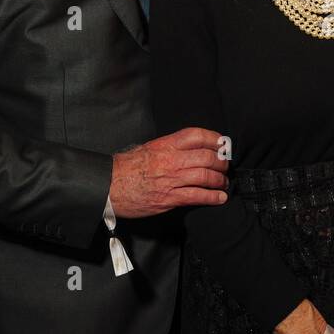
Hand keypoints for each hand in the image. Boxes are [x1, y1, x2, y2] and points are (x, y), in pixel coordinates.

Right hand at [109, 127, 227, 217]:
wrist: (108, 186)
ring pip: (206, 176)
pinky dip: (213, 197)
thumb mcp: (148, 148)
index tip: (222, 144)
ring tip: (223, 183)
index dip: (215, 139)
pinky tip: (220, 197)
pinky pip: (197, 196)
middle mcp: (171, 159)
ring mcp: (171, 179)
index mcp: (166, 144)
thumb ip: (169, 147)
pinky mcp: (169, 198)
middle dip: (222, 163)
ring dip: (220, 180)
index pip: (197, 135)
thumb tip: (189, 149)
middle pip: (207, 157)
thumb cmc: (126, 168)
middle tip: (225, 167)